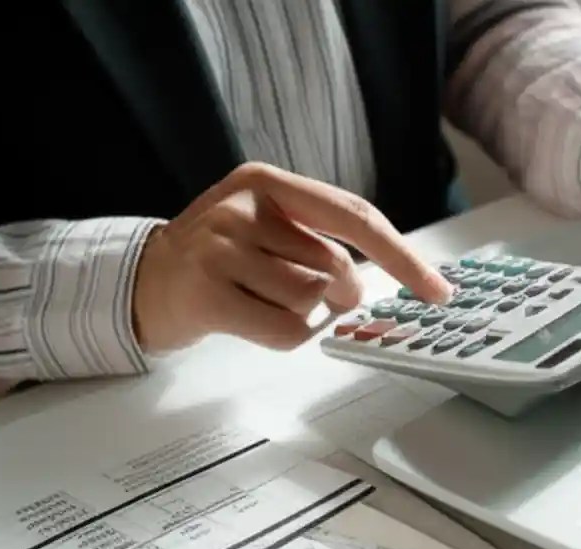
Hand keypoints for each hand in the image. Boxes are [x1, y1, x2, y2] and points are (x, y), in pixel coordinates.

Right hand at [133, 162, 452, 353]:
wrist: (142, 282)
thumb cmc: (222, 258)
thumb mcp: (270, 229)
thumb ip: (322, 242)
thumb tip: (375, 283)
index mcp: (266, 181)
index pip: (354, 216)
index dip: (403, 256)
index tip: (438, 290)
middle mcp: (241, 206)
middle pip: (336, 267)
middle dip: (339, 294)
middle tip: (304, 295)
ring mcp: (219, 248)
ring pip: (311, 300)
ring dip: (302, 314)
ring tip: (259, 300)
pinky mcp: (206, 293)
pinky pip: (286, 329)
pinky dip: (284, 336)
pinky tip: (249, 319)